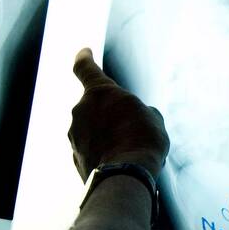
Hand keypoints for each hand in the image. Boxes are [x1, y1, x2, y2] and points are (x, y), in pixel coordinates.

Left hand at [68, 48, 169, 180]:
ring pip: (93, 130)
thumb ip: (139, 112)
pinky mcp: (75, 158)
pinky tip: (121, 164)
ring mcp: (75, 136)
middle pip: (95, 105)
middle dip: (111, 114)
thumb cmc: (142, 141)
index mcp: (99, 92)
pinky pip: (91, 149)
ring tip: (131, 151)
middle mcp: (80, 111)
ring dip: (108, 136)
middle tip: (133, 128)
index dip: (84, 58)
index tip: (84, 52)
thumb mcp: (153, 118)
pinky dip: (103, 153)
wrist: (126, 177)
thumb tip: (136, 120)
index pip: (85, 68)